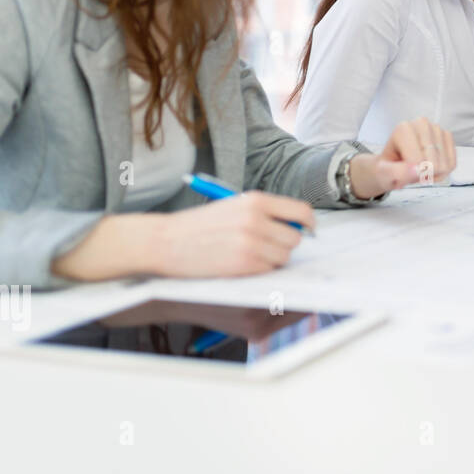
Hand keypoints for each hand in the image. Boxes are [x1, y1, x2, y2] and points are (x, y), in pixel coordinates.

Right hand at [154, 192, 315, 277]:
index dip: (308, 224)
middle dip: (284, 245)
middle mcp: (257, 219)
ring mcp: (251, 243)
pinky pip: (268, 272)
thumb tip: (298, 228)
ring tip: (247, 256)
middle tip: (264, 247)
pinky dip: (259, 272)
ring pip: (283, 258)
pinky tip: (239, 265)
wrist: (164, 241)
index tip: (309, 231)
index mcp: (256, 200)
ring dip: (272, 261)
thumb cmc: (198, 226)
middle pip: (295, 239)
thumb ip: (265, 214)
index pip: (301, 211)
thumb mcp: (233, 207)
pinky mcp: (243, 264)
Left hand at [351, 117, 455, 198]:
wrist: (392, 164)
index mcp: (403, 129)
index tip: (402, 171)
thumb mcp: (384, 174)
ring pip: (444, 165)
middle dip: (424, 174)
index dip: (413, 174)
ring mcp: (437, 128)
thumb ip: (397, 173)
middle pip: (433, 164)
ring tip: (420, 168)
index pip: (418, 162)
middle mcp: (422, 123)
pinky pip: (452, 163)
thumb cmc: (387, 169)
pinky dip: (443, 171)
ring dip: (433, 174)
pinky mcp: (447, 136)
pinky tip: (431, 166)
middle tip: (411, 170)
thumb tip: (418, 170)